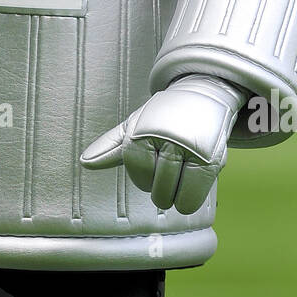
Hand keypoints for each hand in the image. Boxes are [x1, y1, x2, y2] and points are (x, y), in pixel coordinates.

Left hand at [80, 75, 243, 213]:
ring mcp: (190, 149)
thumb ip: (110, 147)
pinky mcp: (211, 159)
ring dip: (177, 196)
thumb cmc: (164, 116)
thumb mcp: (135, 126)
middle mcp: (165, 139)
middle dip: (161, 187)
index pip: (138, 174)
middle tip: (172, 168)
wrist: (204, 96)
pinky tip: (192, 189)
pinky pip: (193, 197)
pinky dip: (189, 201)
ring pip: (174, 197)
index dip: (145, 175)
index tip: (155, 160)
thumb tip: (85, 163)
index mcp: (142, 132)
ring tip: (183, 175)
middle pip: (156, 189)